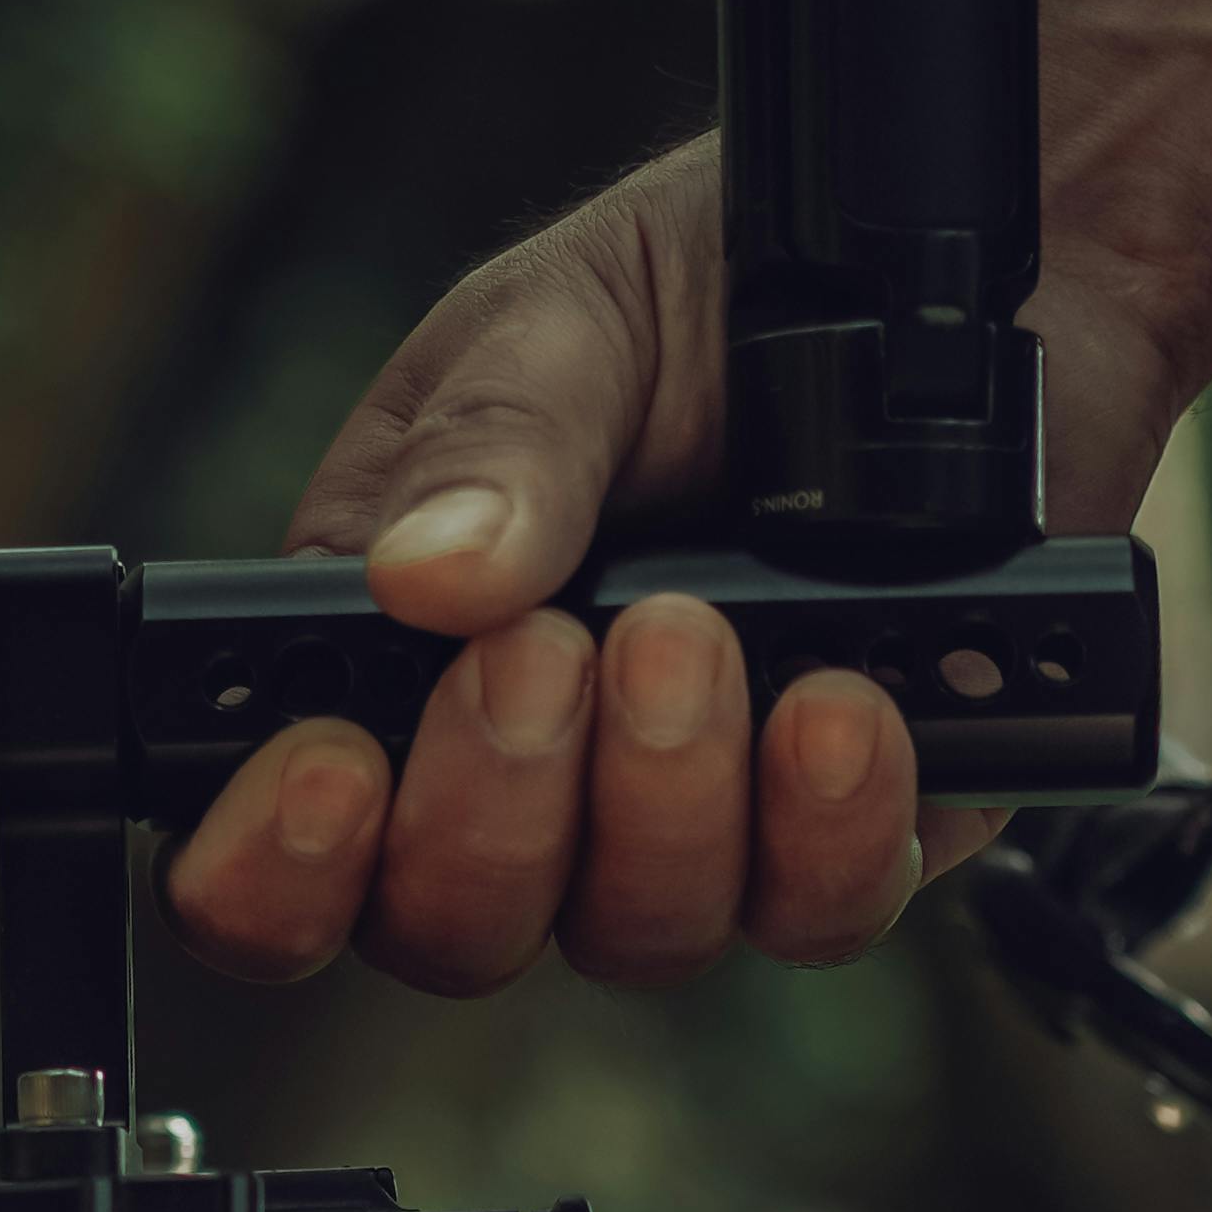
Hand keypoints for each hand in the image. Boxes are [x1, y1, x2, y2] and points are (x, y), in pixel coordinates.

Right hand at [159, 136, 1187, 1003]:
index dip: (275, 867)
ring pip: (631, 933)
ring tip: (700, 630)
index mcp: (384, 670)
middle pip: (448, 929)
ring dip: (661, 799)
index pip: (272, 861)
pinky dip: (828, 822)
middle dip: (489, 813)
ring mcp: (680, 829)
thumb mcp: (568, 321)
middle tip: (544, 654)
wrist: (939, 278)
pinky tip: (840, 705)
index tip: (331, 770)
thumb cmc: (715, 293)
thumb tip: (418, 576)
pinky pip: (817, 908)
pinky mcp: (838, 834)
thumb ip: (491, 444)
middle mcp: (522, 789)